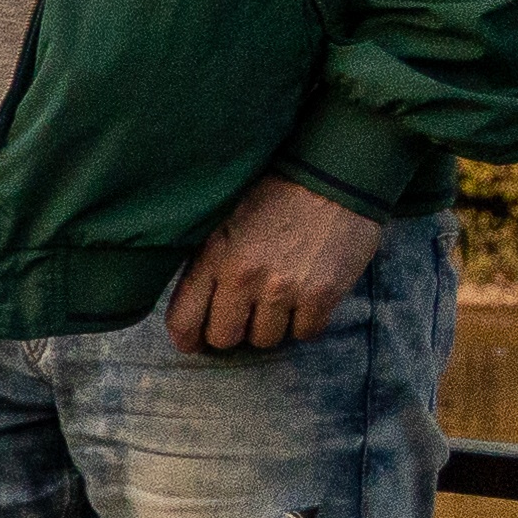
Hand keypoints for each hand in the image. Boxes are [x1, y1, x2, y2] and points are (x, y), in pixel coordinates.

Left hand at [166, 177, 384, 353]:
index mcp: (213, 257)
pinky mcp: (322, 295)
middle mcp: (244, 278)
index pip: (183, 320)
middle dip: (232, 332)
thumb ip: (207, 262)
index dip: (188, 338)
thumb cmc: (276, 195)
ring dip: (270, 326)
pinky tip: (306, 301)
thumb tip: (195, 306)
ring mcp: (284, 289)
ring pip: (265, 340)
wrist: (334, 176)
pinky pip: (305, 333)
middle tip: (244, 318)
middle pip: (224, 338)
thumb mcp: (223, 221)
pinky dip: (305, 323)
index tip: (195, 342)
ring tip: (278, 302)